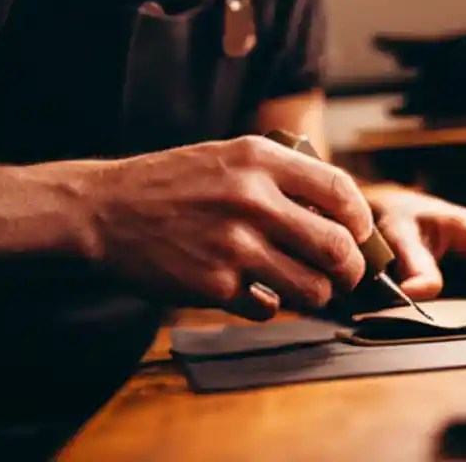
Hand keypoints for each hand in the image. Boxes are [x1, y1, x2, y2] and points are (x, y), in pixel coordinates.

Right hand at [76, 136, 373, 320]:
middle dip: (350, 269)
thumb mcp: (228, 157)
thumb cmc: (173, 184)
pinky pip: (267, 308)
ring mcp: (234, 246)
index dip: (360, 220)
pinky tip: (253, 291)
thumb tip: (338, 213)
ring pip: (311, 288)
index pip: (340, 191)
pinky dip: (268, 305)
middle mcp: (252, 200)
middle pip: (336, 247)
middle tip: (344, 274)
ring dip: (316, 294)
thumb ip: (280, 177)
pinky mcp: (214, 286)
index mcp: (259, 160)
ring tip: (304, 287)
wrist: (106, 210)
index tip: (359, 234)